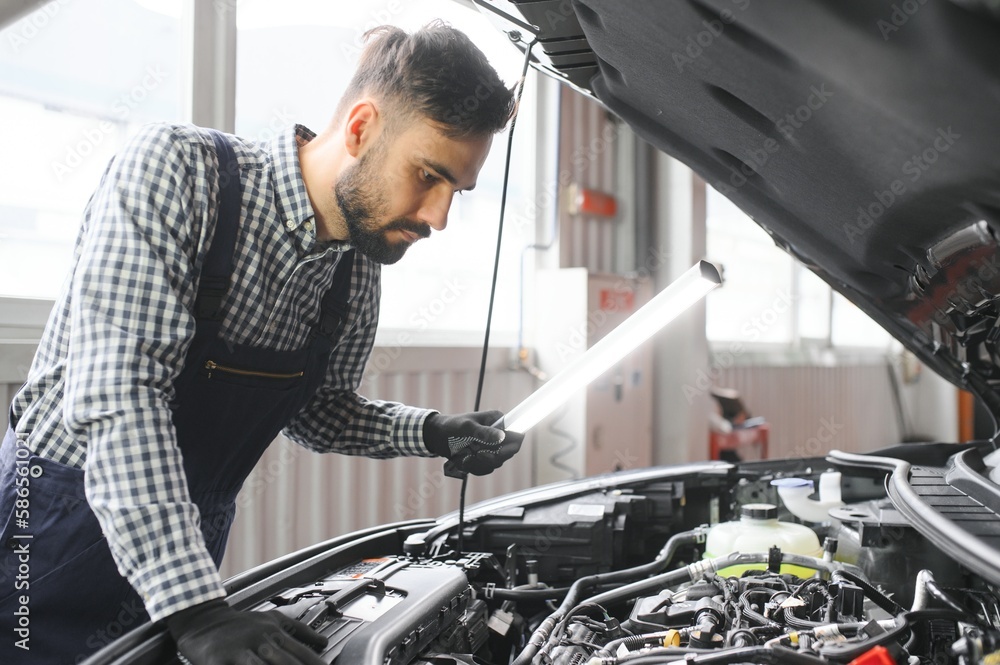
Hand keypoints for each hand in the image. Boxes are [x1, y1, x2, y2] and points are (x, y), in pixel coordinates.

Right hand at [165, 598, 326, 664]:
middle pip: (286, 662)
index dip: (315, 664)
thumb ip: (299, 629)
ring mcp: (241, 649)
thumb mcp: (272, 618)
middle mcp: (261, 639)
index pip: (302, 652)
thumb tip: (323, 642)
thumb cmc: (241, 624)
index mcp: (275, 630)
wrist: (203, 620)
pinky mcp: (222, 659)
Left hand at [423, 410, 523, 476]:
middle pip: (507, 453)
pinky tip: (462, 460)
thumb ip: (484, 432)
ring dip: (478, 464)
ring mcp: (491, 447)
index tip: (498, 453)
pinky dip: (473, 468)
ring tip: (464, 457)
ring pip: (495, 463)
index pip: (517, 435)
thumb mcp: (466, 428)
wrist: (436, 437)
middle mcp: (498, 434)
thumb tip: (501, 436)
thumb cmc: (450, 427)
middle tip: (476, 455)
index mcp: (498, 421)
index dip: (511, 447)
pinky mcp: (484, 457)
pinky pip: (485, 469)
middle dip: (490, 458)